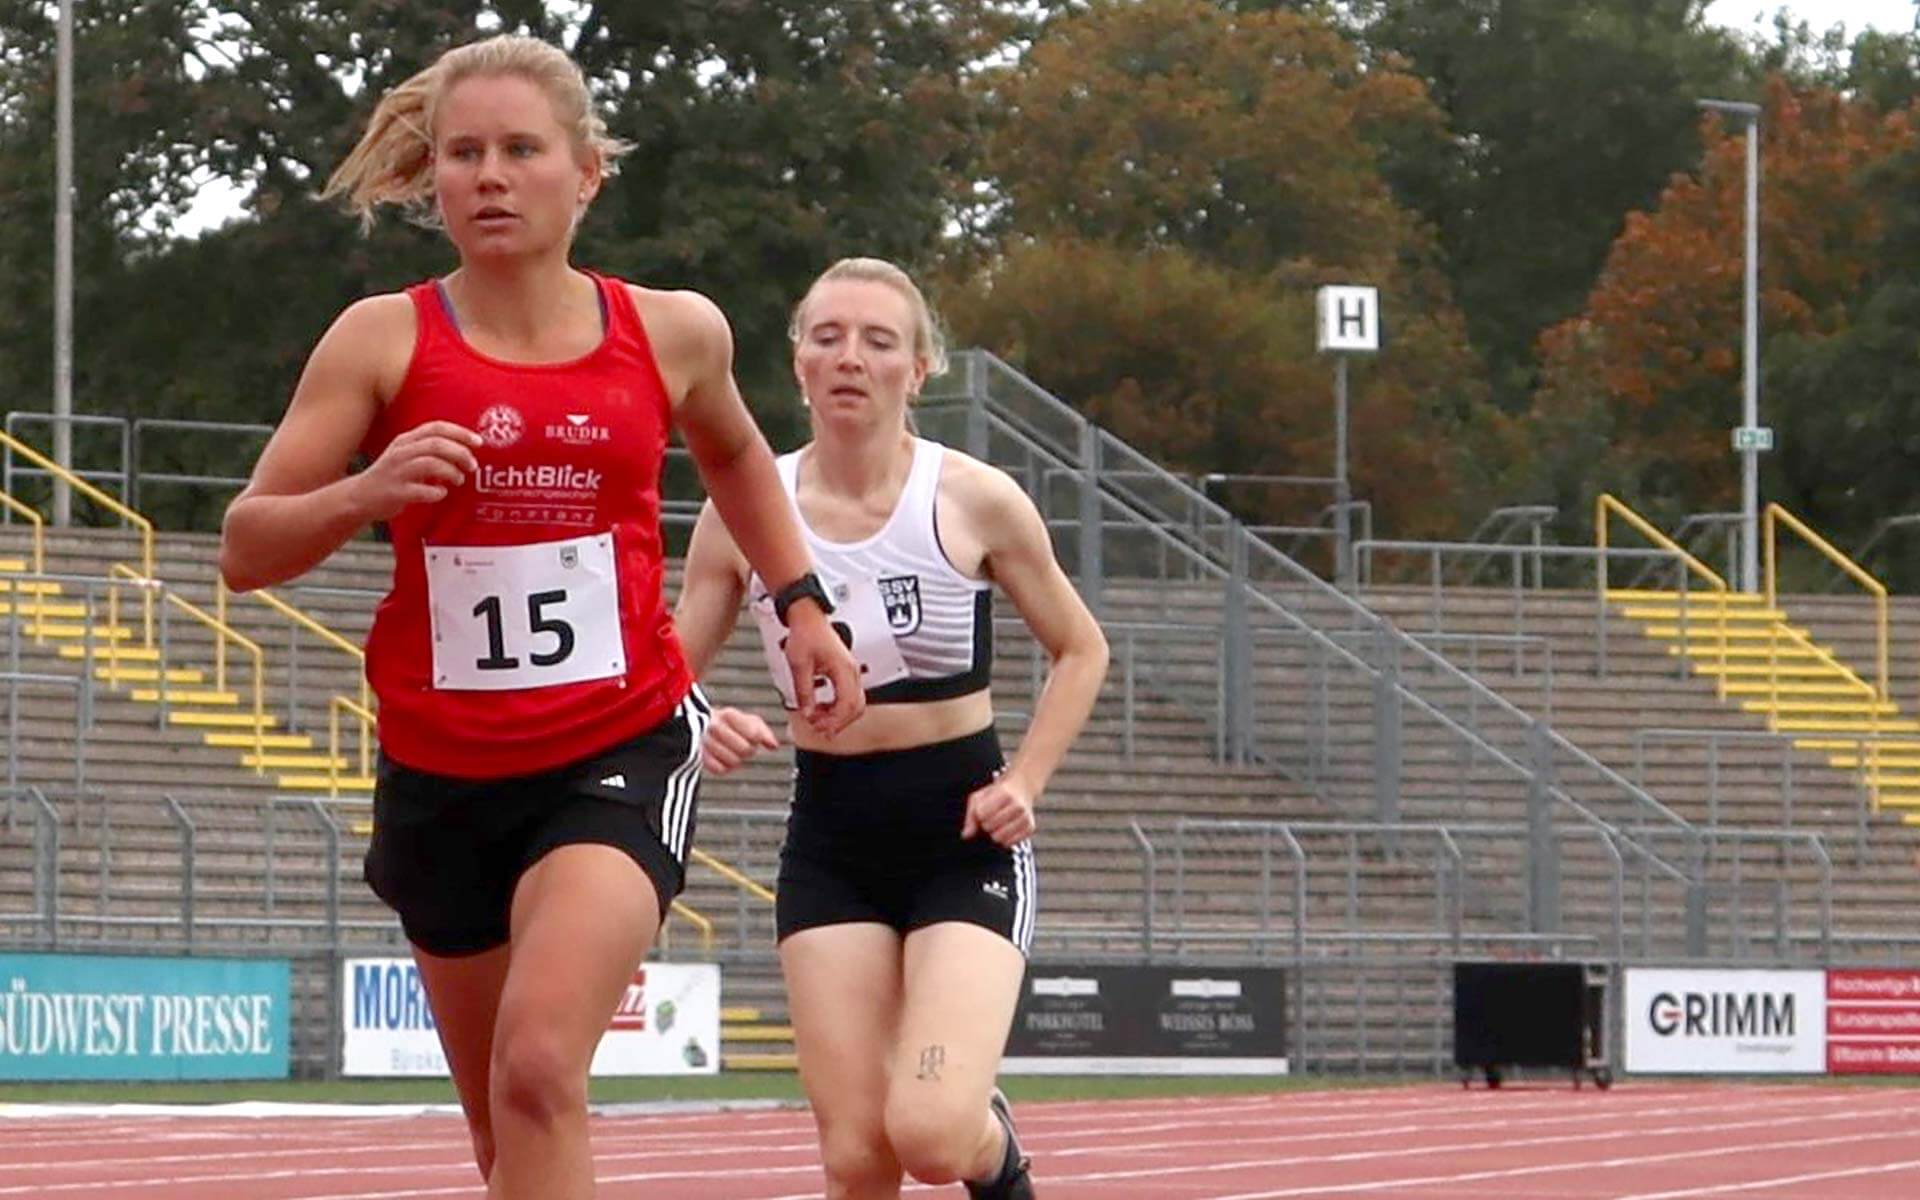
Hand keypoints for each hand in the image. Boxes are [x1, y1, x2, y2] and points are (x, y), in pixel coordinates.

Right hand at [353, 421, 481, 520]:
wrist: (360, 497)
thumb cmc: (392, 476)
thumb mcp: (407, 455)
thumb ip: (431, 451)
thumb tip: (466, 452)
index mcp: (406, 440)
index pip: (436, 428)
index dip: (460, 432)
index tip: (479, 442)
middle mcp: (401, 452)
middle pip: (436, 444)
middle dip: (460, 453)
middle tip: (472, 465)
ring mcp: (397, 472)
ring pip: (430, 463)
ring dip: (451, 471)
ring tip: (458, 480)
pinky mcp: (395, 492)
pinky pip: (421, 490)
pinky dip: (436, 492)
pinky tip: (441, 493)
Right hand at [702, 706, 778, 774]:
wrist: (698, 726)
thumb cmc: (727, 724)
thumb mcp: (746, 720)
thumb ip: (763, 731)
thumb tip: (774, 746)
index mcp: (729, 715)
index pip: (753, 733)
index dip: (757, 739)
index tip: (753, 737)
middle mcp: (715, 726)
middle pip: (746, 750)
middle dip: (747, 750)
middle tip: (742, 745)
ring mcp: (705, 742)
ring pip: (734, 761)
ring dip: (735, 759)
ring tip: (731, 751)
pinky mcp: (699, 757)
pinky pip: (719, 769)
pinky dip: (724, 767)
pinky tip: (722, 759)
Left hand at [783, 604, 864, 735]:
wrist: (808, 618)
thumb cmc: (806, 634)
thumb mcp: (799, 665)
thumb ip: (804, 692)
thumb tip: (808, 713)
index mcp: (843, 669)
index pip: (847, 704)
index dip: (835, 721)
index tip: (820, 728)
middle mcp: (852, 671)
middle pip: (856, 707)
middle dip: (839, 722)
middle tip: (820, 729)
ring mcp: (851, 672)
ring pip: (855, 703)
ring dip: (839, 716)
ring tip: (819, 720)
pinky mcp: (846, 672)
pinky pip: (849, 696)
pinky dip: (838, 707)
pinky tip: (823, 709)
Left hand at [961, 771, 1035, 846]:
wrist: (1022, 787)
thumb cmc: (996, 793)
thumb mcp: (979, 797)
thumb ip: (971, 816)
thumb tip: (966, 835)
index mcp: (1004, 793)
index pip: (981, 814)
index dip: (979, 814)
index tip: (984, 808)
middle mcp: (1018, 805)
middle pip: (989, 827)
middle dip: (986, 824)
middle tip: (992, 816)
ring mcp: (1025, 817)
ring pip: (999, 838)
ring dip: (994, 833)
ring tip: (998, 823)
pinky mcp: (1030, 828)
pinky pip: (1008, 844)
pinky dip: (1004, 839)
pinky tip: (1006, 828)